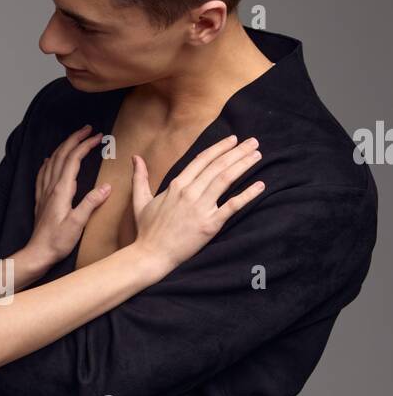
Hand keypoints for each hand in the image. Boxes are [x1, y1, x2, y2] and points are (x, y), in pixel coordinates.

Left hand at [26, 125, 112, 268]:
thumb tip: (106, 187)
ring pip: (52, 161)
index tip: (98, 136)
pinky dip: (49, 162)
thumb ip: (91, 204)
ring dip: (64, 146)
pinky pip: (43, 173)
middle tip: (88, 129)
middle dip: (75, 139)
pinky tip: (48, 160)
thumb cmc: (57, 242)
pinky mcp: (41, 199)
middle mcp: (51, 187)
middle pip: (62, 155)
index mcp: (61, 190)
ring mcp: (44, 192)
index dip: (85, 145)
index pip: (73, 159)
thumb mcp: (78, 224)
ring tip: (75, 138)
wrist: (38, 253)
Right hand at [131, 134, 263, 275]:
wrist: (151, 255)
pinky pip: (232, 206)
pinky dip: (247, 195)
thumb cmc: (147, 230)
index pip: (202, 160)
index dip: (219, 148)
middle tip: (254, 142)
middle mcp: (189, 193)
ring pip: (226, 179)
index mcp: (176, 185)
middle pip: (218, 166)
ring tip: (257, 155)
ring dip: (243, 165)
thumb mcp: (140, 200)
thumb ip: (140, 177)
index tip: (233, 140)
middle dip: (237, 151)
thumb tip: (135, 158)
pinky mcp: (209, 225)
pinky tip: (260, 185)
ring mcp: (200, 208)